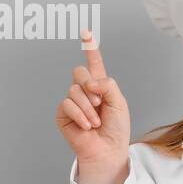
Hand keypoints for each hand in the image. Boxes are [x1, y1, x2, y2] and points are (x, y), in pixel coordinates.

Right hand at [55, 30, 130, 183]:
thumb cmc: (116, 129)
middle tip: (99, 103)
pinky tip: (87, 126)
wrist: (108, 150)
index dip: (90, 48)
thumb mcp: (119, 103)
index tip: (87, 32)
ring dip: (88, 107)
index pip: (94, 64)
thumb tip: (88, 81)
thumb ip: (107, 85)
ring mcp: (72, 102)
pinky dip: (80, 115)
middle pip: (79, 72)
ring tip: (96, 121)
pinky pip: (67, 104)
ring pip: (74, 90)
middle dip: (90, 87)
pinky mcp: (63, 114)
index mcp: (100, 86)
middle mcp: (85, 91)